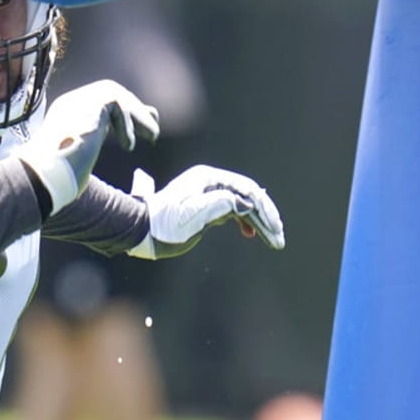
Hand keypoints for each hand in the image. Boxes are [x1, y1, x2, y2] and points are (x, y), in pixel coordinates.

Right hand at [17, 80, 159, 214]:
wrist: (41, 173)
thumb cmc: (55, 178)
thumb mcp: (77, 163)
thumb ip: (90, 152)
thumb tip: (102, 161)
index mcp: (65, 116)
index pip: (97, 106)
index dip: (120, 116)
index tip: (137, 131)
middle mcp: (71, 103)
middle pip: (109, 96)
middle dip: (134, 111)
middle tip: (152, 129)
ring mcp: (79, 100)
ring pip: (117, 97)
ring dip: (137, 117)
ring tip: (152, 136)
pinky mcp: (90, 103)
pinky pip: (118, 105)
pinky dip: (127, 126)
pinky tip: (128, 146)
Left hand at [127, 165, 285, 258]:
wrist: (139, 232)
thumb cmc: (163, 226)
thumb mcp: (190, 217)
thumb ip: (219, 205)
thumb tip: (244, 203)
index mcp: (209, 179)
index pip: (247, 191)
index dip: (264, 211)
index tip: (274, 231)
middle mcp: (210, 181)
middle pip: (248, 196)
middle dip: (266, 218)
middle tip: (279, 240)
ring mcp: (207, 192)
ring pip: (242, 205)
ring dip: (259, 222)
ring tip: (273, 240)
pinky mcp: (204, 206)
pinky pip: (232, 211)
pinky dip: (244, 222)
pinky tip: (251, 235)